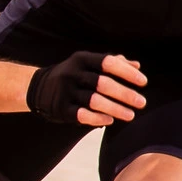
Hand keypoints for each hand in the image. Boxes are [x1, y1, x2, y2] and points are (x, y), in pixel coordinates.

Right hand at [26, 51, 146, 127]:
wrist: (38, 88)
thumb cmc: (73, 75)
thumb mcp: (88, 63)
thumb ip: (112, 63)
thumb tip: (137, 66)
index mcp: (81, 59)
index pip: (108, 62)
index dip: (127, 72)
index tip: (143, 82)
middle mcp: (72, 73)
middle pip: (103, 83)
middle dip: (125, 94)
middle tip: (142, 103)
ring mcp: (64, 91)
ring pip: (94, 101)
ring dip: (115, 109)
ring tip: (130, 115)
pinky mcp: (60, 108)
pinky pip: (81, 114)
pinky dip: (97, 118)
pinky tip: (110, 120)